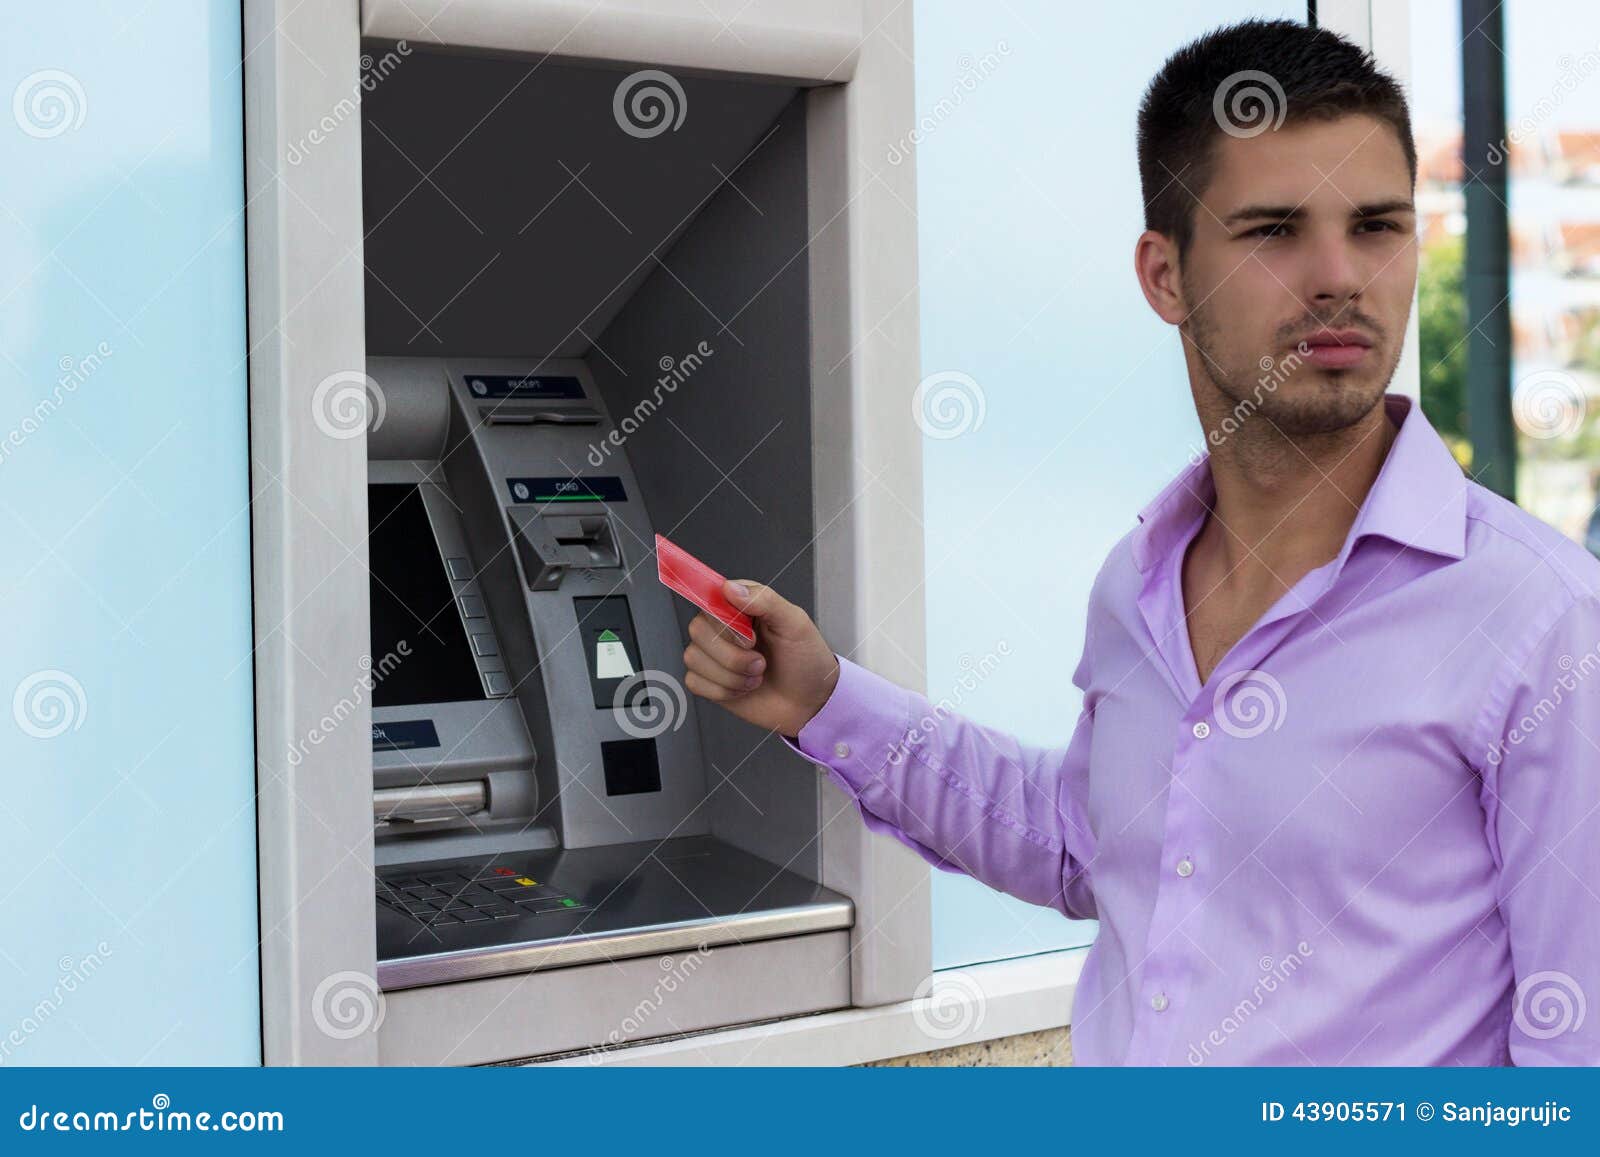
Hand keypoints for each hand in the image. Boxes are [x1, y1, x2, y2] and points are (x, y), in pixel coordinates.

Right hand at [680, 579, 840, 737]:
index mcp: (741, 605)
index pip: (711, 599)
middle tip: (760, 661)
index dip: (726, 623)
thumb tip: (731, 588)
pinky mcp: (707, 679)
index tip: (750, 639)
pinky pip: (694, 682)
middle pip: (698, 630)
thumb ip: (764, 600)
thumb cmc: (806, 659)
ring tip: (756, 675)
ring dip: (732, 675)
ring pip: (694, 658)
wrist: (809, 701)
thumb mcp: (795, 623)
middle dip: (733, 656)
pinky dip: (723, 690)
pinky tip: (743, 688)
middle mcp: (722, 626)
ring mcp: (712, 653)